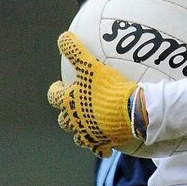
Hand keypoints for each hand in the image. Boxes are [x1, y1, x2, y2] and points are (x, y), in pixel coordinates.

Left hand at [47, 32, 143, 156]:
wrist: (132, 111)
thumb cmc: (110, 89)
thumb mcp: (91, 65)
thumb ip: (75, 51)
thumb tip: (62, 36)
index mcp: (70, 103)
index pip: (54, 97)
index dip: (55, 91)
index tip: (59, 87)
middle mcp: (76, 120)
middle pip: (63, 120)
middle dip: (66, 113)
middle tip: (73, 106)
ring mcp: (89, 134)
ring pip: (78, 136)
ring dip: (80, 130)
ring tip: (87, 125)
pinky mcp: (104, 143)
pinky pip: (99, 149)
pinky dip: (100, 147)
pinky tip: (105, 146)